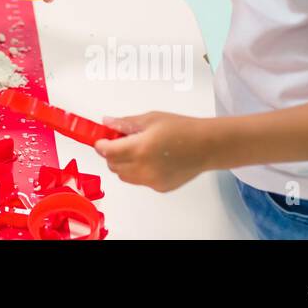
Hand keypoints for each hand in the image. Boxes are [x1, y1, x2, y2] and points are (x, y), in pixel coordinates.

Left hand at [93, 112, 211, 192]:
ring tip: (136, 149)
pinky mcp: (160, 188)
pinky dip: (137, 171)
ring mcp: (152, 181)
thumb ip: (125, 123)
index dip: (101, 145)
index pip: (107, 152)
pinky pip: (139, 181)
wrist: (207, 146)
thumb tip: (107, 123)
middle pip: (113, 166)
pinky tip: (150, 159)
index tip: (100, 139)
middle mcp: (144, 169)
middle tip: (119, 141)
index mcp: (140, 149)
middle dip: (111, 154)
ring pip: (124, 176)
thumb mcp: (150, 119)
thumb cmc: (183, 129)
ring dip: (122, 164)